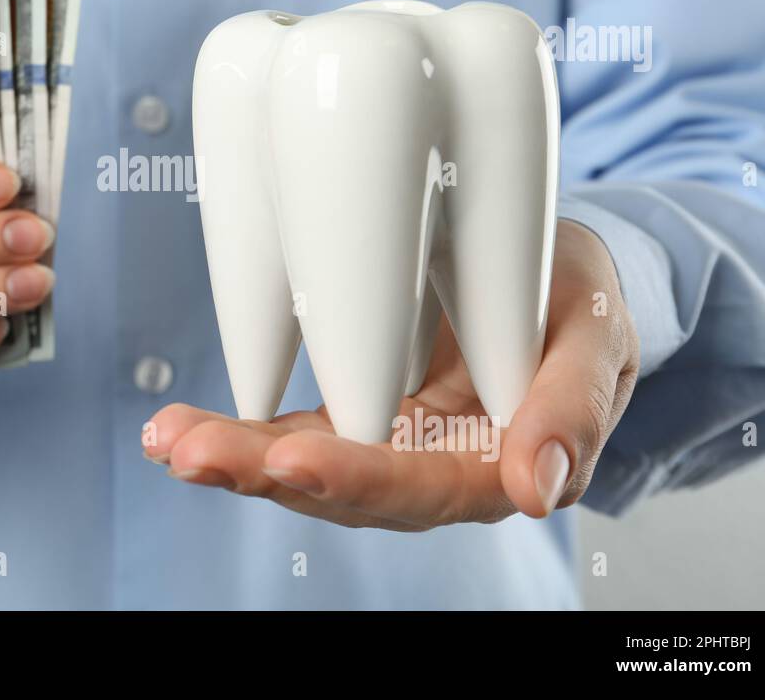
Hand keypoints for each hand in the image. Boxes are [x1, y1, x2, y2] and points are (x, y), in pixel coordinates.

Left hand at [147, 220, 639, 527]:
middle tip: (193, 453)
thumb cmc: (581, 305)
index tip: (294, 460)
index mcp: (495, 462)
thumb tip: (537, 489)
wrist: (553, 276)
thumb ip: (575, 407)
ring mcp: (388, 440)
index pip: (424, 487)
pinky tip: (180, 428)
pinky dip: (238, 430)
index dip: (360, 479)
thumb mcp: (596, 334)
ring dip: (233, 456)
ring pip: (305, 463)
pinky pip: (293, 428)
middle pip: (345, 488)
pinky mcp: (355, 408)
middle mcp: (432, 465)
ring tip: (168, 440)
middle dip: (264, 473)